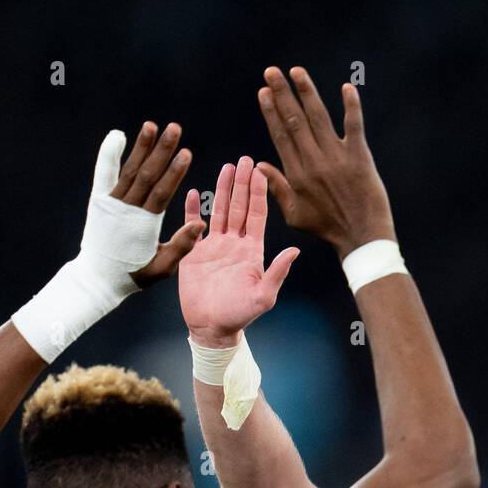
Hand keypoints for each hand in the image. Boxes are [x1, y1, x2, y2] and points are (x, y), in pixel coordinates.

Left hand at [104, 121, 204, 287]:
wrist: (98, 277)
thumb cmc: (134, 273)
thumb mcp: (162, 268)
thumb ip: (181, 247)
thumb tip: (200, 224)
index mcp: (144, 224)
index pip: (161, 193)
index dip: (174, 173)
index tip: (186, 153)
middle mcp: (127, 209)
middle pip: (146, 175)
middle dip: (161, 151)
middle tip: (174, 128)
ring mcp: (112, 203)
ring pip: (129, 170)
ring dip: (141, 147)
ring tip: (151, 125)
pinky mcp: (99, 200)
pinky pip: (104, 173)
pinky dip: (109, 154)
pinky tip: (117, 136)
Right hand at [177, 157, 299, 343]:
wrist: (212, 328)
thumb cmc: (239, 316)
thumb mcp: (263, 296)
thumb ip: (277, 273)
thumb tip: (295, 251)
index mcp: (252, 251)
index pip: (256, 215)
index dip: (258, 193)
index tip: (260, 171)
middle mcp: (235, 244)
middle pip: (239, 207)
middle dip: (242, 183)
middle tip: (245, 159)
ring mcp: (215, 247)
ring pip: (219, 211)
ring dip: (222, 189)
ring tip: (226, 167)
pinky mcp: (195, 254)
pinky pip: (193, 227)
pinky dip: (192, 210)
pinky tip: (192, 192)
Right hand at [257, 66, 394, 256]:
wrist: (361, 237)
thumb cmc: (327, 228)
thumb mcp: (295, 215)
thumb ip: (277, 188)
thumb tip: (259, 165)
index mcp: (297, 175)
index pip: (280, 136)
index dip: (271, 112)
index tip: (264, 92)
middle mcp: (314, 162)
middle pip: (294, 121)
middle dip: (282, 93)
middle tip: (272, 71)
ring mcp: (337, 158)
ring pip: (318, 117)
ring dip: (306, 92)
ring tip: (296, 71)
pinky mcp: (359, 157)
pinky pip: (354, 126)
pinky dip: (351, 106)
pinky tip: (346, 87)